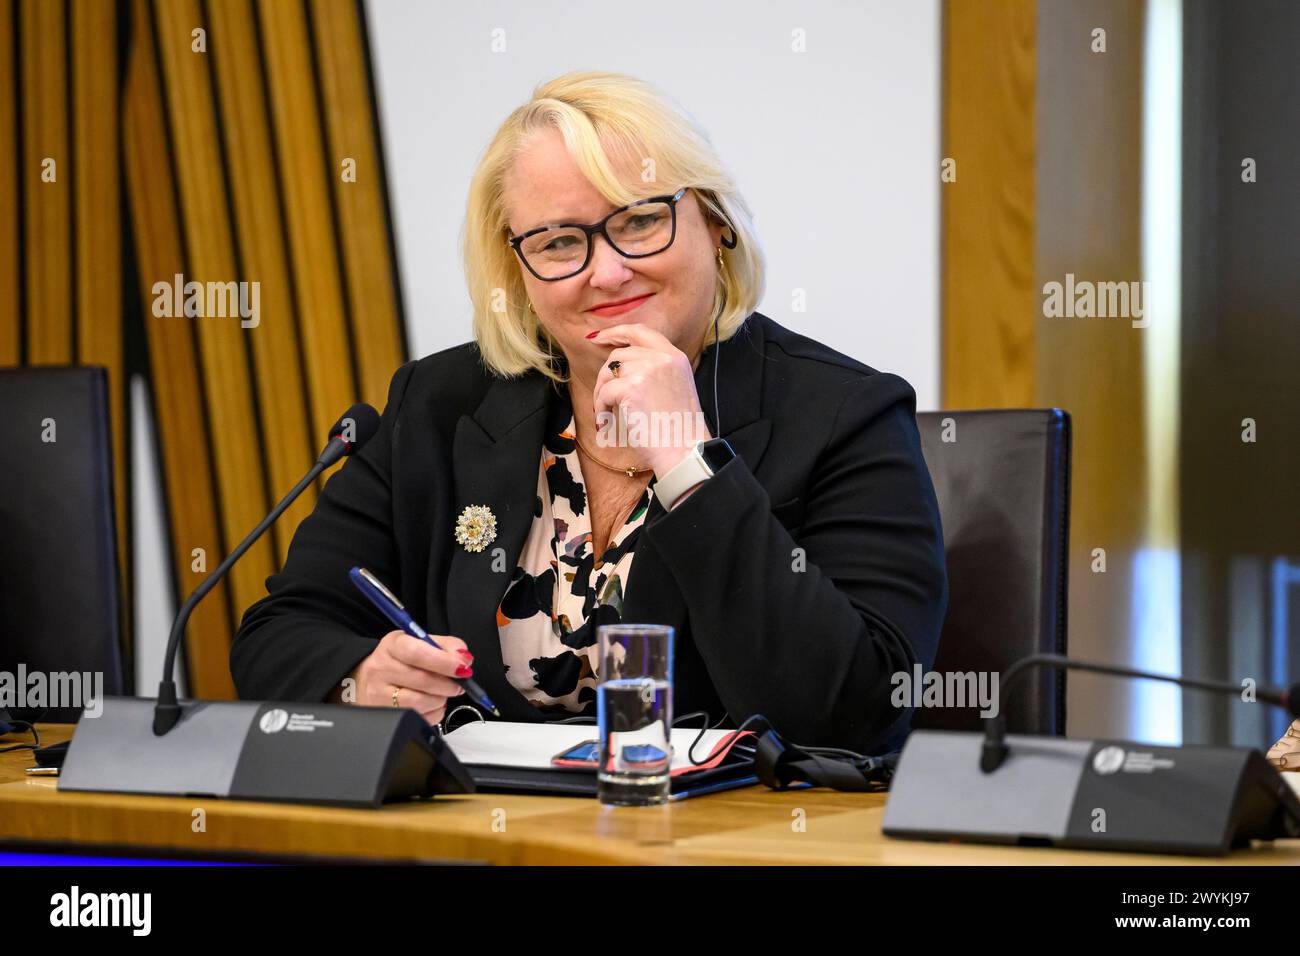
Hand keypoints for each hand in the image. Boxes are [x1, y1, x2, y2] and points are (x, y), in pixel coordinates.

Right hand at [338, 630, 472, 725]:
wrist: (370, 678)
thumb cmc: (401, 659)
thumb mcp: (421, 642)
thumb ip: (448, 646)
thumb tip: (464, 658)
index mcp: (393, 645)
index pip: (417, 653)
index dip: (443, 662)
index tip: (462, 667)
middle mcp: (381, 668)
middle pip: (422, 680)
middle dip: (448, 684)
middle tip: (459, 683)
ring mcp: (379, 693)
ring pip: (420, 702)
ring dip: (441, 699)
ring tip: (443, 692)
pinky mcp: (384, 714)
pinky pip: (419, 717)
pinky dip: (434, 712)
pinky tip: (432, 703)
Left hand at [588, 323, 712, 475]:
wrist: (684, 449)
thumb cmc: (676, 428)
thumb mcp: (674, 387)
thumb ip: (653, 370)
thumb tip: (617, 365)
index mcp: (675, 357)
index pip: (641, 331)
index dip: (616, 332)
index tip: (597, 337)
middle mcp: (663, 358)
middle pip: (620, 354)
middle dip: (605, 375)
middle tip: (602, 398)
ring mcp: (648, 370)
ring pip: (608, 371)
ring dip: (601, 392)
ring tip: (607, 412)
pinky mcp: (632, 387)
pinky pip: (604, 392)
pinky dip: (601, 407)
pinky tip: (608, 421)